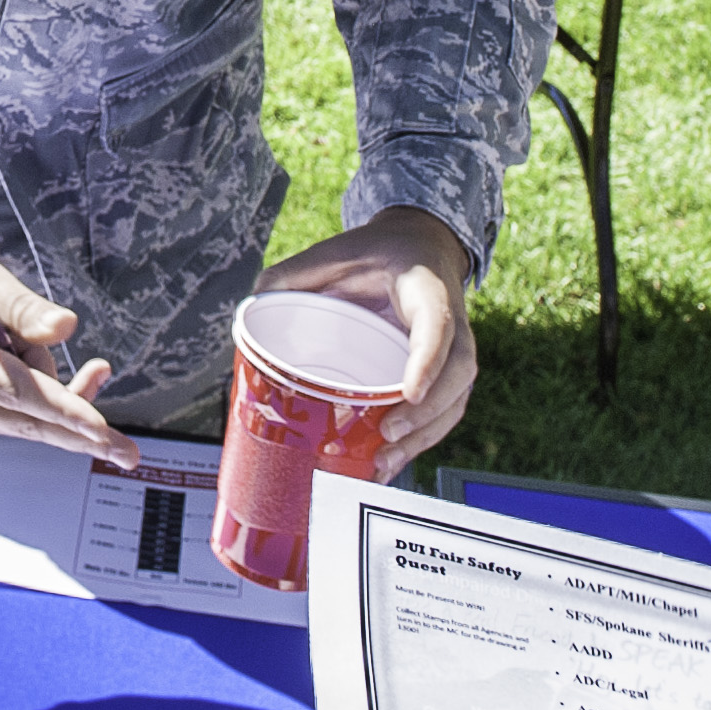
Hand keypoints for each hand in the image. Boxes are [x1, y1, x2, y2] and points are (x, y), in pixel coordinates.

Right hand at [0, 235, 133, 468]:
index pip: (18, 391)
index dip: (64, 411)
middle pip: (30, 420)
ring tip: (26, 334)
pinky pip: (16, 414)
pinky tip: (23, 353)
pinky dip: (36, 393)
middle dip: (82, 432)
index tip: (100, 430)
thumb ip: (25, 307)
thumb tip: (66, 329)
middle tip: (126, 452)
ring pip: (27, 418)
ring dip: (51, 386)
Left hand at [255, 207, 475, 474]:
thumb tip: (254, 304)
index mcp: (427, 289)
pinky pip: (445, 411)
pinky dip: (422, 439)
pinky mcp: (446, 373)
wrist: (419, 247)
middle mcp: (453, 322)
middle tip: (387, 434)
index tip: (408, 392)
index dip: (427, 362)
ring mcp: (454, 351)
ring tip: (384, 461)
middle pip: (457, 373)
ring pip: (455, 399)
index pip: (437, 327)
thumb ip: (297, 272)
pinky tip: (390, 461)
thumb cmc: (379, 252)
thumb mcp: (339, 250)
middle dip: (427, 412)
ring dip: (424, 435)